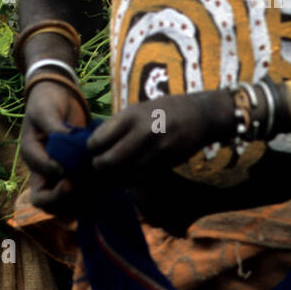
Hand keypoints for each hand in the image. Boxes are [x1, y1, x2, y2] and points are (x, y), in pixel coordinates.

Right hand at [20, 79, 87, 215]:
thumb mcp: (46, 109)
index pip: (35, 172)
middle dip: (59, 199)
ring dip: (74, 202)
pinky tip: (100, 187)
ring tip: (90, 189)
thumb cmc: (47, 101)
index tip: (64, 169)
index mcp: (31, 154)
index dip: (50, 175)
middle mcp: (41, 169)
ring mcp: (56, 174)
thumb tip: (66, 140)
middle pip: (43, 200)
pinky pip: (76, 195)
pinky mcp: (73, 173)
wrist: (57, 97)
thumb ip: (53, 126)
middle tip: (76, 186)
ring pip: (59, 204)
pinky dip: (86, 196)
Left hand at [87, 90, 232, 185]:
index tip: (92, 148)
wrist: (198, 116)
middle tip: (95, 165)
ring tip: (106, 173)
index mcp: (132, 115)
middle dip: (98, 166)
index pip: (100, 139)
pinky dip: (127, 181)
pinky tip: (121, 178)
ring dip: (112, 176)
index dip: (92, 147)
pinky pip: (140, 179)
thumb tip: (93, 142)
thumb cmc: (161, 110)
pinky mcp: (166, 165)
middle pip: (110, 160)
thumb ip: (116, 125)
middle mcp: (144, 133)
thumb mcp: (137, 108)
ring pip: (125, 173)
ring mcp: (156, 151)